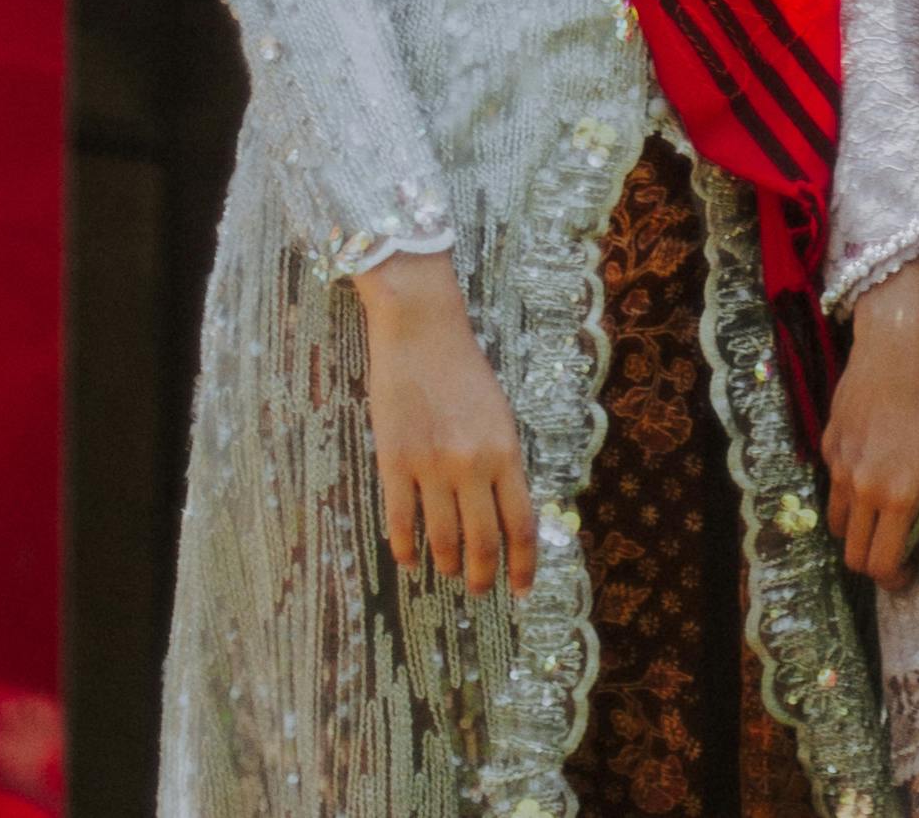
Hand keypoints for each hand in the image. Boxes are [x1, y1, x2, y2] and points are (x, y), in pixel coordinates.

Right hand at [355, 251, 539, 594]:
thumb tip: (506, 516)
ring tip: (447, 572)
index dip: (523, 565)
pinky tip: (410, 560)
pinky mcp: (395, 462)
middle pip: (483, 543)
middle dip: (482, 576)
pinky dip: (407, 549)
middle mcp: (472, 464)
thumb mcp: (499, 415)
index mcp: (506, 451)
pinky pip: (402, 523)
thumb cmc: (464, 370)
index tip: (521, 590)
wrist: (422, 329)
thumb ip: (503, 463)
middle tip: (478, 589)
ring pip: (442, 540)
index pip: (521, 525)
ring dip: (446, 565)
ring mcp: (432, 466)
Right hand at [826, 264, 918, 588]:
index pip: (883, 565)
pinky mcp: (827, 447)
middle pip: (853, 556)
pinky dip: (849, 491)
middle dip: (874, 563)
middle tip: (894, 549)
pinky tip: (870, 463)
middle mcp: (863, 490)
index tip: (908, 572)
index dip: (896, 580)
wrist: (896, 349)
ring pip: (838, 525)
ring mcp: (840, 469)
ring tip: (881, 508)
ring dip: (858, 529)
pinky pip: (834, 486)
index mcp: (900, 496)